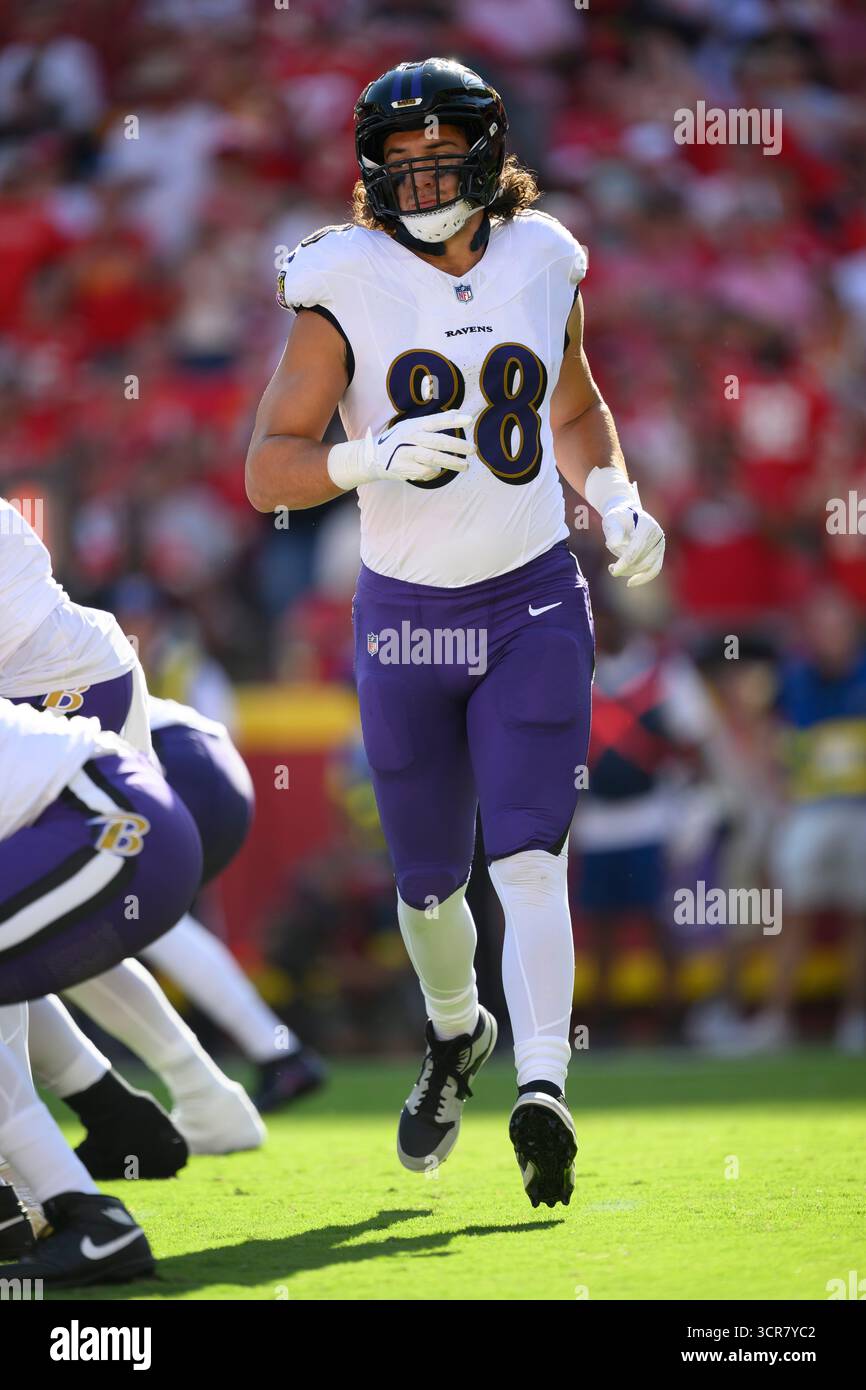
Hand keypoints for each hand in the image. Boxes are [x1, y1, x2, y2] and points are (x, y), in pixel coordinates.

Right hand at [327, 411, 474, 488]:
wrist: (371, 457)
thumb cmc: (398, 439)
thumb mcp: (412, 425)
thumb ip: (435, 420)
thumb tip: (458, 411)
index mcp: (414, 425)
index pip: (436, 420)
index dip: (453, 419)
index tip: (469, 420)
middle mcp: (410, 438)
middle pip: (437, 442)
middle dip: (457, 446)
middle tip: (473, 450)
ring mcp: (406, 454)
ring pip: (434, 459)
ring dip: (452, 463)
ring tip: (465, 466)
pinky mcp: (404, 468)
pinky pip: (426, 472)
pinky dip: (434, 472)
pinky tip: (436, 470)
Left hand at [602, 501, 664, 587]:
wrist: (626, 515)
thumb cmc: (617, 518)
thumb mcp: (611, 520)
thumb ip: (613, 531)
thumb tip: (614, 544)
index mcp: (646, 524)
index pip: (636, 549)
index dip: (624, 562)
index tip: (613, 570)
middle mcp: (657, 534)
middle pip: (644, 559)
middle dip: (626, 568)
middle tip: (611, 568)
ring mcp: (660, 543)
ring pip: (649, 566)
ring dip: (631, 572)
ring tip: (614, 569)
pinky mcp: (660, 552)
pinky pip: (655, 569)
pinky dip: (643, 578)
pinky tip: (630, 582)